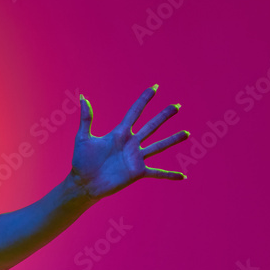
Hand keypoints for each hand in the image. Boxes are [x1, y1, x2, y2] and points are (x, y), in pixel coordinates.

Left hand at [68, 85, 189, 200]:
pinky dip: (169, 175)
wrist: (84, 182)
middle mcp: (131, 143)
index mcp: (119, 133)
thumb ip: (86, 118)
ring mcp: (136, 158)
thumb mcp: (83, 137)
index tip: (155, 87)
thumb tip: (82, 97)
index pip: (135, 112)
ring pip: (158, 146)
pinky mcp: (138, 172)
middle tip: (177, 105)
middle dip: (164, 116)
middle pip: (151, 126)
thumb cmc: (82, 160)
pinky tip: (183, 177)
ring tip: (187, 133)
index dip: (144, 100)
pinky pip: (157, 173)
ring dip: (173, 140)